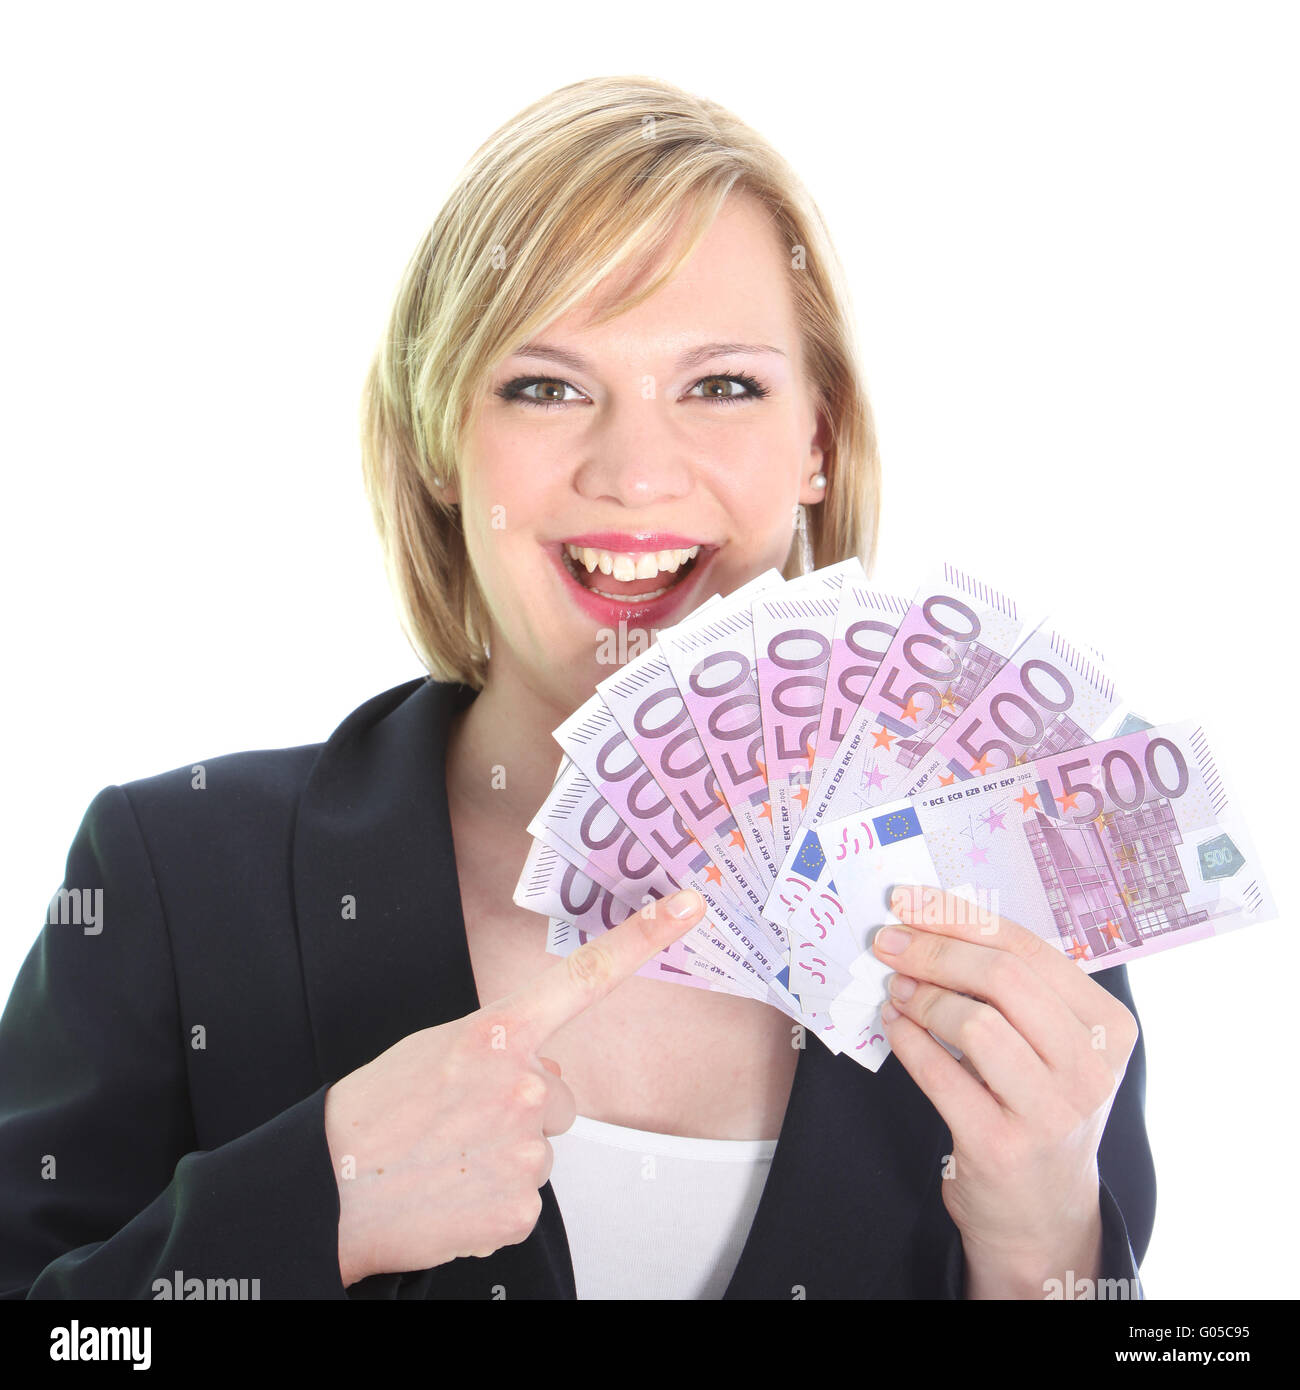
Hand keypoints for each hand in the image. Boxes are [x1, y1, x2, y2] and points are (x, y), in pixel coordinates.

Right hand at [323, 887, 706, 1285]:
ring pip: (540, 1146)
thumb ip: (501, 1048)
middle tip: (456, 1117)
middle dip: (519, 1104)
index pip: (586, 978)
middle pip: (557, 1094)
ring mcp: (524, 1152)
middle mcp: (521, 1089)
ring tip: (445, 1154)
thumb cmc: (373, 1112)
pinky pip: (526, 1194)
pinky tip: (452, 1189)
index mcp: (496, 1035)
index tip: (691, 907)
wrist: (325, 1188)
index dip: (644, 939)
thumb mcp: (435, 1048)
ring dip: (502, 1151)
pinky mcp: (519, 1209)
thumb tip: (544, 1076)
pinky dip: (492, 1195)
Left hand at [873, 884, 1138, 1298]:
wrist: (1042, 1208)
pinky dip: (907, 1041)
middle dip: (934, 950)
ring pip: (974, 1022)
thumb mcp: (1049, 1041)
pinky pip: (939, 1074)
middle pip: (1002, 977)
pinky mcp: (1003, 1147)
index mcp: (1108, 1026)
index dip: (959, 917)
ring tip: (896, 992)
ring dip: (921, 997)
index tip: (909, 900)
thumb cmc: (1037, 1102)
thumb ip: (1011, 984)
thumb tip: (930, 917)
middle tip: (888, 942)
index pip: (1027, 948)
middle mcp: (1092, 1068)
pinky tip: (893, 1026)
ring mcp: (1052, 1112)